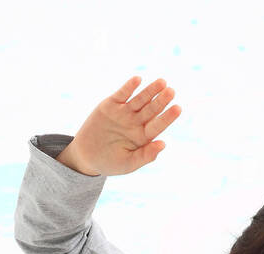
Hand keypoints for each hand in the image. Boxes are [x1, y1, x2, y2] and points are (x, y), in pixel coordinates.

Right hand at [57, 76, 181, 176]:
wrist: (85, 157)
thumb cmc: (108, 163)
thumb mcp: (127, 164)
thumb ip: (145, 156)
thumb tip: (163, 144)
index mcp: (143, 136)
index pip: (158, 125)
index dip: (168, 117)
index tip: (178, 108)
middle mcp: (136, 122)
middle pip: (151, 109)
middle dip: (161, 100)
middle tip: (171, 91)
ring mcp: (124, 112)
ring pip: (140, 99)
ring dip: (150, 91)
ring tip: (162, 82)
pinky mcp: (111, 104)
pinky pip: (122, 94)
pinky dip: (129, 87)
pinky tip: (137, 80)